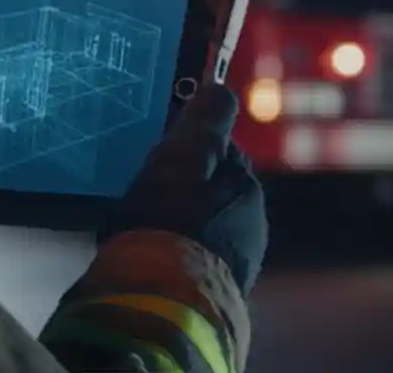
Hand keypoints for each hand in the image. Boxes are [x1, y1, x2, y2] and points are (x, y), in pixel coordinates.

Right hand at [100, 84, 267, 295]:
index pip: (218, 149)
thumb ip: (202, 123)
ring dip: (179, 220)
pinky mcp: (215, 290)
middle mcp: (251, 223)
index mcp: (245, 186)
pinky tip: (151, 255)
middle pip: (210, 188)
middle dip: (183, 186)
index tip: (157, 154)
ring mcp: (236, 260)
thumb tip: (221, 87)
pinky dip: (174, 249)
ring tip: (142, 227)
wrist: (165, 305)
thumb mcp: (181, 159)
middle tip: (144, 192)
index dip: (186, 146)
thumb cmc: (170, 223)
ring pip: (203, 223)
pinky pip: (192, 254)